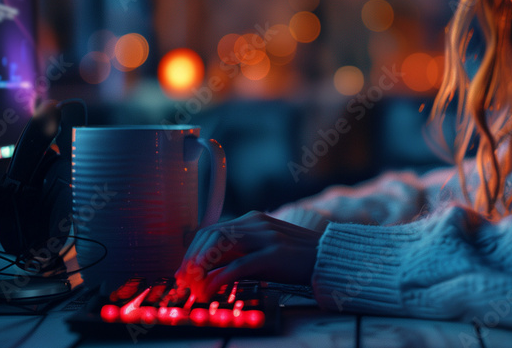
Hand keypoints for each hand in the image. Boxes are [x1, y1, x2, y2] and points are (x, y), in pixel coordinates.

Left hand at [174, 210, 322, 300]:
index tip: (184, 271)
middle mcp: (256, 223)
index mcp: (252, 220)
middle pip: (210, 235)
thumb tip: (211, 268)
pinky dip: (217, 279)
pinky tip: (209, 291)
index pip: (211, 230)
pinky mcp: (273, 255)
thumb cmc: (296, 257)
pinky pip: (237, 265)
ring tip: (193, 286)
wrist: (328, 257)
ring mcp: (265, 237)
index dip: (192, 251)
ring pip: (219, 245)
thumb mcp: (264, 248)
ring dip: (200, 267)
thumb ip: (240, 251)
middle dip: (191, 259)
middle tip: (183, 281)